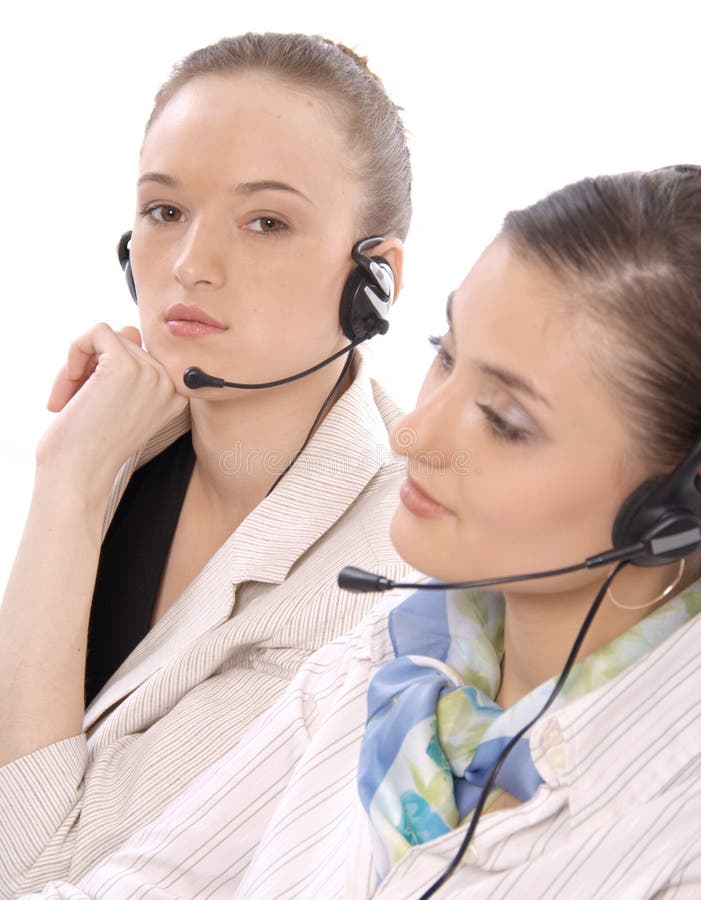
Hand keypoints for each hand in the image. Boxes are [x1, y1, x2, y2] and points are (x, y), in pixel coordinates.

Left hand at [38, 323, 186, 499]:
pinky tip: (70, 384)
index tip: (93, 401)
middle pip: (126, 342)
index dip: (109, 370)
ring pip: (109, 337)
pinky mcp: (123, 366)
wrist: (79, 473)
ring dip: (80, 364)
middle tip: (74, 399)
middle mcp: (171, 383)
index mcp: (177, 395)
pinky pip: (96, 332)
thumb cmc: (92, 445)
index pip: (144, 354)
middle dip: (92, 366)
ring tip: (70, 397)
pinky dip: (75, 351)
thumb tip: (130, 329)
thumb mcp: (121, 402)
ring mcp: (151, 374)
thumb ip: (133, 364)